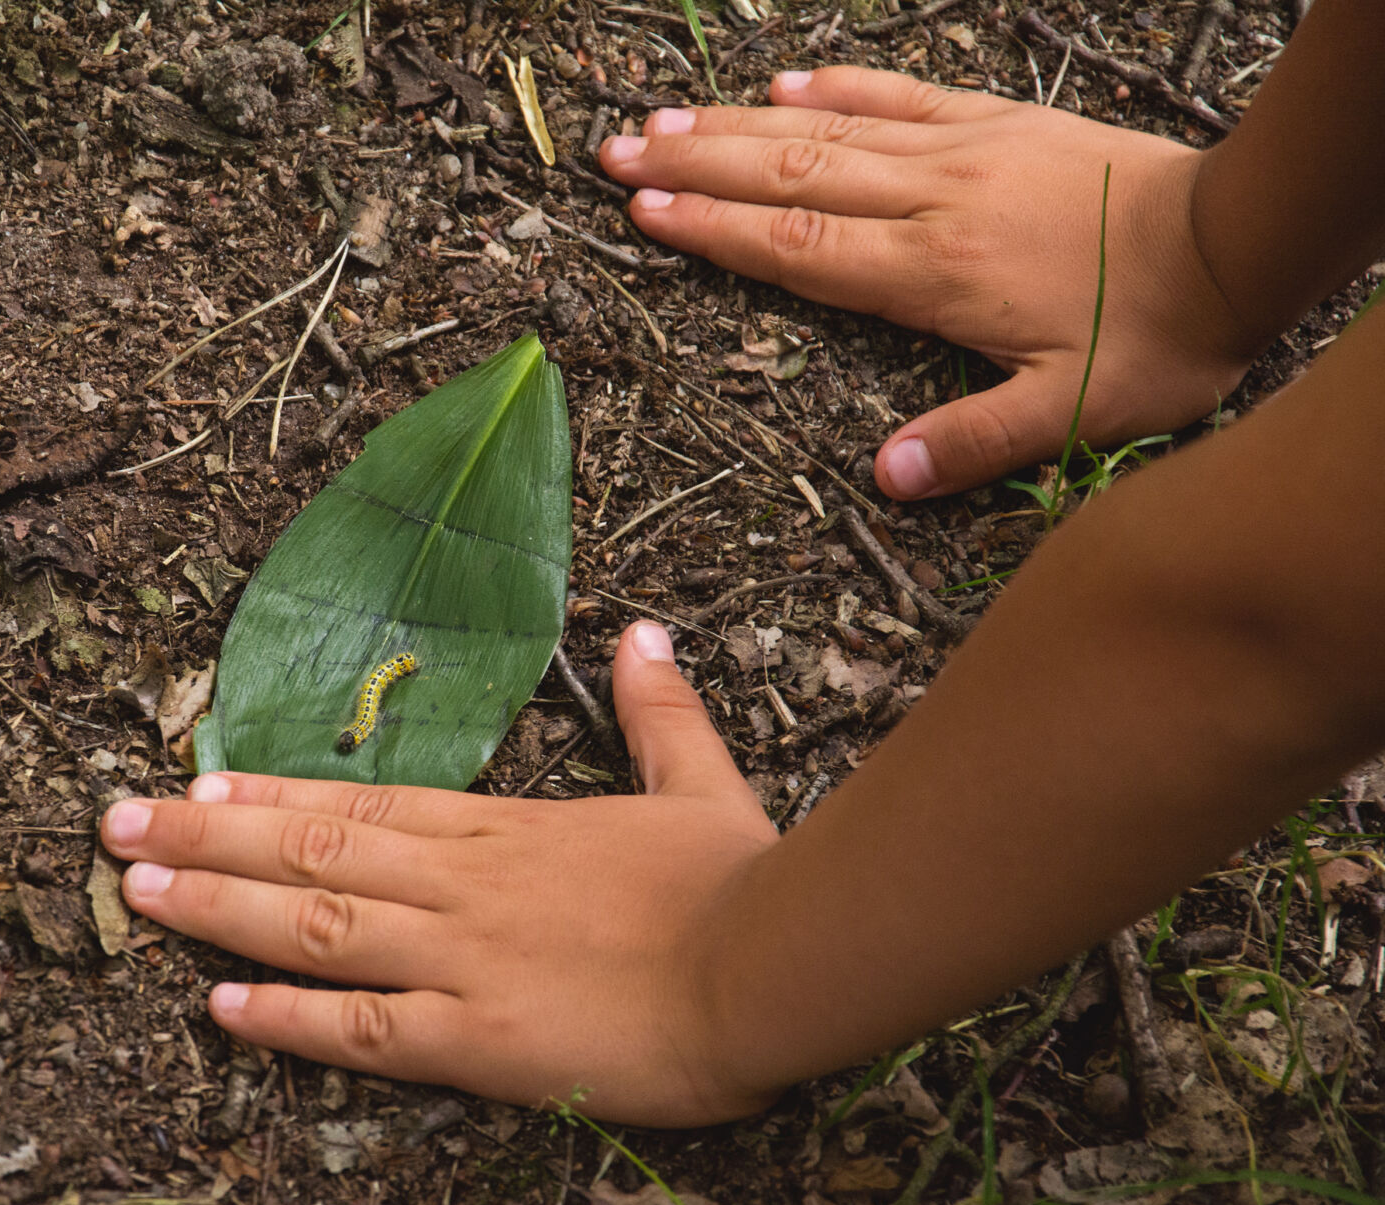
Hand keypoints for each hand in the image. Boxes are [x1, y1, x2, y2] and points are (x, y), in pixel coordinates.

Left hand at [100, 622, 783, 1126]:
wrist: (776, 966)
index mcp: (505, 831)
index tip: (200, 780)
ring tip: (135, 888)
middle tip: (113, 823)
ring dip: (215, 906)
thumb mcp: (702, 781)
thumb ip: (660, 710)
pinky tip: (218, 1008)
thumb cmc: (743, 882)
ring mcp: (459, 958)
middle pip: (311, 852)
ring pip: (312, 924)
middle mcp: (460, 884)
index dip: (272, 796)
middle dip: (205, 836)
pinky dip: (285, 1018)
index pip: (365, 803)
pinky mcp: (475, 1038)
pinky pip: (359, 1028)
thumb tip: (644, 629)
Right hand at [599, 68, 1260, 498]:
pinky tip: (784, 78)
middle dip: (696, 166)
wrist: (1237, 243)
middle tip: (616, 154)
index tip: (644, 211)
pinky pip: (901, 95)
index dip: (715, 230)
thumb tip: (878, 476)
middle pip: (791, 177)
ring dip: (739, 124)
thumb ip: (972, 442)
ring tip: (664, 118)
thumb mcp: (1070, 417)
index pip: (798, 248)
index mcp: (934, 275)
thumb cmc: (1156, 340)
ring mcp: (963, 153)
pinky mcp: (998, 125)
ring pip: (830, 129)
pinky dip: (836, 83)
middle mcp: (932, 201)